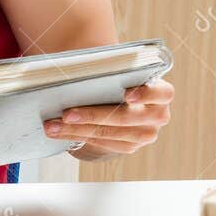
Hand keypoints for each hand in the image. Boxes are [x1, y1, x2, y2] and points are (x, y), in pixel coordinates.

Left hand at [43, 79, 174, 159]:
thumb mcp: (117, 69)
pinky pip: (102, 143)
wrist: (118, 94)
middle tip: (66, 114)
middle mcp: (158, 116)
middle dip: (93, 116)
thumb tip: (73, 71)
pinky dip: (78, 136)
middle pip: (127, 117)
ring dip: (78, 130)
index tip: (126, 95)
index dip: (146, 94)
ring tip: (52, 125)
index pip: (163, 93)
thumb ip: (108, 69)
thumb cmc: (116, 76)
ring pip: (110, 134)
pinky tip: (59, 132)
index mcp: (161, 92)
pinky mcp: (129, 146)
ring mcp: (144, 134)